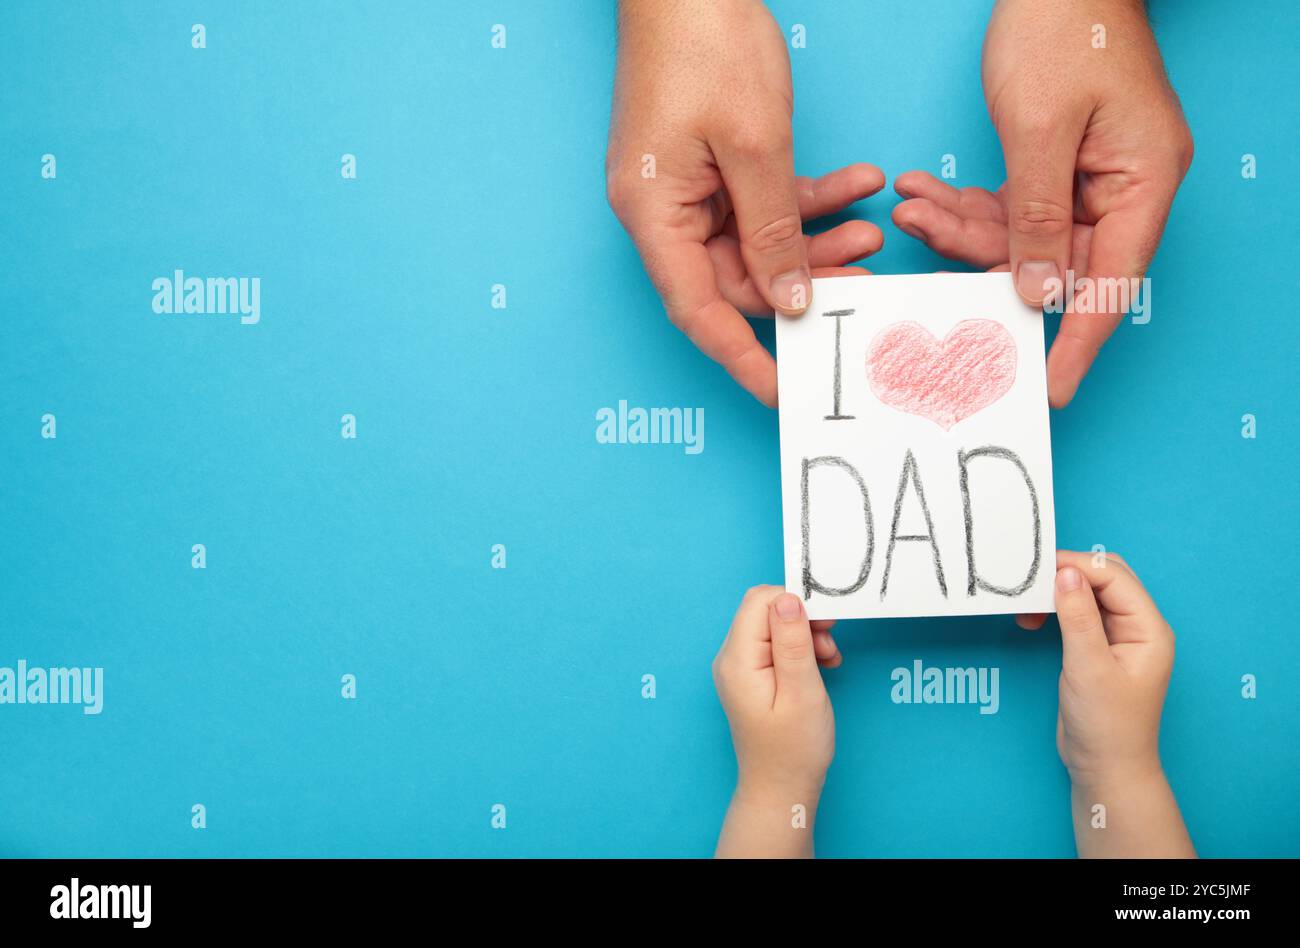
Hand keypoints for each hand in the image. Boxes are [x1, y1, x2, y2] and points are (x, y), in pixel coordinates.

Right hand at [607, 0, 884, 406]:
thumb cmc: (702, 41)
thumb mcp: (753, 145)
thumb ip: (774, 230)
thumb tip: (789, 298)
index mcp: (653, 215)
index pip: (699, 312)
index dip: (742, 357)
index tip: (785, 391)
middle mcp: (664, 210)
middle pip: (736, 278)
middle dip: (804, 283)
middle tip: (867, 284)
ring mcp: (688, 187)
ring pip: (759, 241)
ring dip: (817, 240)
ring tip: (873, 231)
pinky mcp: (711, 163)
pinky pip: (763, 200)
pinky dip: (810, 198)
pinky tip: (856, 185)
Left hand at [713, 586, 840, 857]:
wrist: (781, 787)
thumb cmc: (794, 748)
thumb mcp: (802, 691)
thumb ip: (793, 642)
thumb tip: (787, 599)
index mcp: (738, 660)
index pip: (760, 601)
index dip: (795, 603)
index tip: (826, 624)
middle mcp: (731, 658)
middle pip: (765, 610)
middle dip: (802, 619)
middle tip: (828, 647)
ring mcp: (739, 667)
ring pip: (773, 625)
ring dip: (805, 635)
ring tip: (827, 661)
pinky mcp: (751, 675)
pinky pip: (774, 644)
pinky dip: (799, 648)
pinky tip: (819, 666)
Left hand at [895, 0, 1192, 406]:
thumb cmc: (1064, 28)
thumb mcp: (1042, 128)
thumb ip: (1037, 217)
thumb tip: (1037, 293)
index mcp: (1141, 184)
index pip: (1111, 285)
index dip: (1077, 342)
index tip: (1048, 391)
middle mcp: (1120, 190)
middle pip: (1051, 263)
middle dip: (979, 257)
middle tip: (918, 237)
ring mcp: (1086, 179)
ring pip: (1017, 237)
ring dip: (958, 226)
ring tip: (908, 206)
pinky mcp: (1053, 166)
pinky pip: (1006, 205)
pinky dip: (962, 202)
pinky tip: (920, 192)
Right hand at [1027, 550, 1194, 856]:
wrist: (1105, 767)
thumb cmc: (1107, 725)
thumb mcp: (1088, 667)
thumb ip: (1078, 617)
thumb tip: (1066, 573)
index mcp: (1149, 629)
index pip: (1113, 577)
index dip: (1077, 566)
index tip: (1039, 568)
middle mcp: (1138, 627)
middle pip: (1104, 578)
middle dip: (1067, 574)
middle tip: (1030, 583)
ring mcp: (1119, 637)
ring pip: (1089, 594)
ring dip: (1058, 593)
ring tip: (1028, 607)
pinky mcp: (1098, 648)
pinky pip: (1079, 614)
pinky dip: (1056, 610)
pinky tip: (1035, 620)